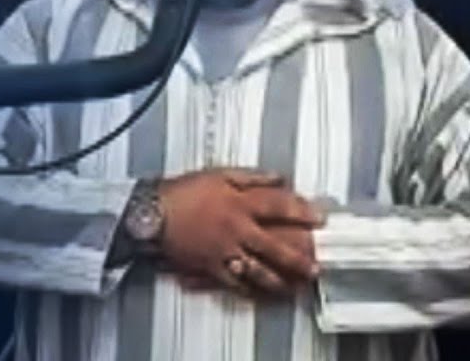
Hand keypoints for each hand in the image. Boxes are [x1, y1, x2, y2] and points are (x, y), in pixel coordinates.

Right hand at [158, 168, 322, 298]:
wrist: (151, 214)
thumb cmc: (182, 192)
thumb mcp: (218, 174)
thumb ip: (251, 177)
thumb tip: (278, 178)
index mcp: (240, 204)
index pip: (279, 207)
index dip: (302, 212)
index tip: (319, 219)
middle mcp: (237, 230)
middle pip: (275, 248)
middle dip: (298, 259)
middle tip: (315, 267)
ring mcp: (225, 252)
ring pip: (259, 271)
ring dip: (279, 281)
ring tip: (294, 287)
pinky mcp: (211, 268)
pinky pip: (235, 284)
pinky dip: (249, 291)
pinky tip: (259, 294)